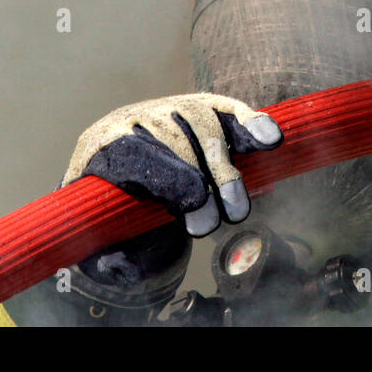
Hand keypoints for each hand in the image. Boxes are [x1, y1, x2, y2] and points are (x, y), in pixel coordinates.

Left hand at [63, 93, 282, 236]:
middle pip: (173, 136)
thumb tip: (120, 264)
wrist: (118, 174)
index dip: (168, 175)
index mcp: (101, 147)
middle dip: (200, 178)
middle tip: (214, 222)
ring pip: (201, 121)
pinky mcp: (199, 107)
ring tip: (238, 207)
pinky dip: (250, 124)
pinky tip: (271, 139)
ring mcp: (169, 108)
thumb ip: (107, 254)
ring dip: (224, 164)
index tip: (194, 204)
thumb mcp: (100, 236)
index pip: (132, 149)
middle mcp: (134, 118)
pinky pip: (226, 110)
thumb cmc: (111, 211)